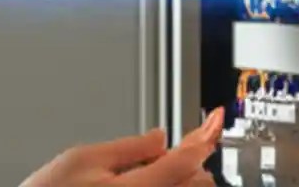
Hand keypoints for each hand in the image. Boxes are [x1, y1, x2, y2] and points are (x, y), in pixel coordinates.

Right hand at [18, 107, 224, 186]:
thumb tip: (158, 137)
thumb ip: (128, 147)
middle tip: (162, 149)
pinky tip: (146, 180)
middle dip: (189, 160)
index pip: (187, 160)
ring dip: (180, 178)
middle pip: (198, 182)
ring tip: (146, 170)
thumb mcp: (81, 159)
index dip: (205, 134)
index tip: (216, 119)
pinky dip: (167, 186)